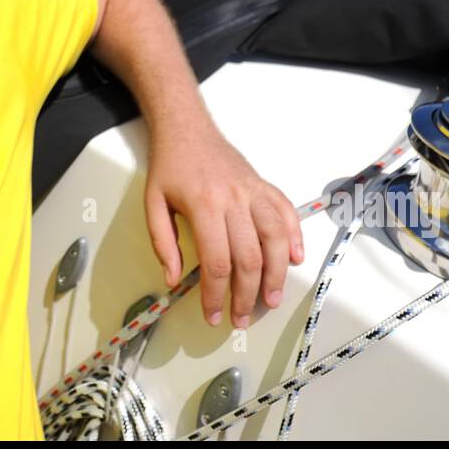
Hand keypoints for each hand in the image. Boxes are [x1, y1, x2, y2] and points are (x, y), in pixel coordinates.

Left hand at [143, 124, 303, 329]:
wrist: (187, 130)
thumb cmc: (169, 168)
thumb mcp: (152, 204)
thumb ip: (162, 243)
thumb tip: (173, 279)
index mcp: (204, 206)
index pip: (217, 262)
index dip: (217, 295)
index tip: (214, 315)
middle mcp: (234, 199)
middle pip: (249, 257)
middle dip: (246, 294)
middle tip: (242, 318)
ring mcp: (253, 191)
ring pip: (275, 238)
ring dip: (277, 273)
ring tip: (271, 300)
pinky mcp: (264, 185)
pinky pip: (286, 212)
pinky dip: (295, 237)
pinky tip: (296, 259)